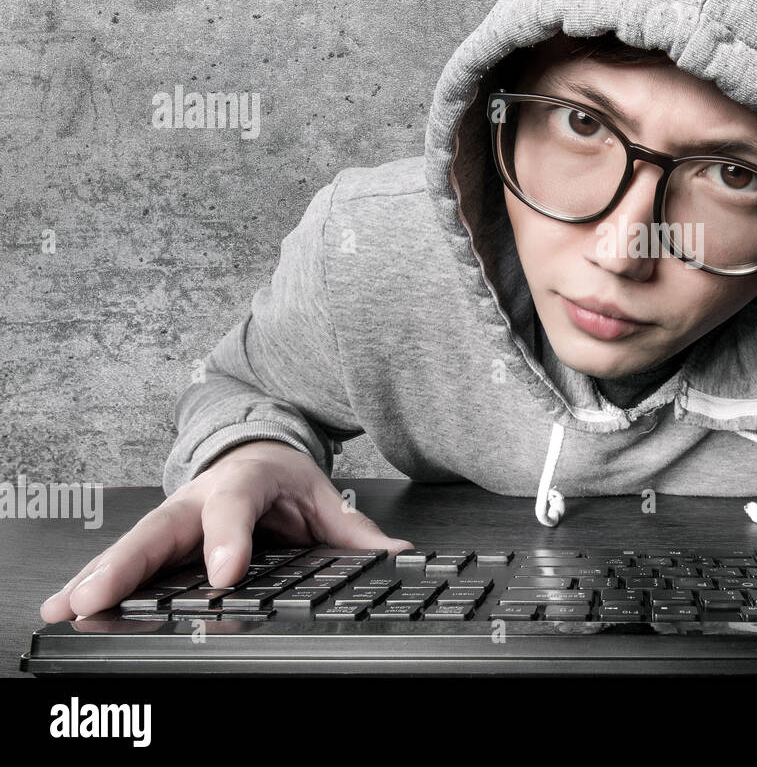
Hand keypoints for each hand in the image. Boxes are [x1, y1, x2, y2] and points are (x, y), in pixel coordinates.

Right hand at [40, 440, 410, 622]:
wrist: (253, 447)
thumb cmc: (280, 476)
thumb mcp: (319, 496)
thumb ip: (351, 530)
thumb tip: (395, 555)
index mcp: (243, 484)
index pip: (234, 510)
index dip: (228, 541)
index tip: (227, 576)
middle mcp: (198, 499)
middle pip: (160, 530)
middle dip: (129, 564)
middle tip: (99, 597)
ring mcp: (172, 518)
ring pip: (131, 546)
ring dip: (98, 576)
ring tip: (66, 608)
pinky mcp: (158, 537)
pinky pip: (124, 561)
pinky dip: (93, 581)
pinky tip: (63, 607)